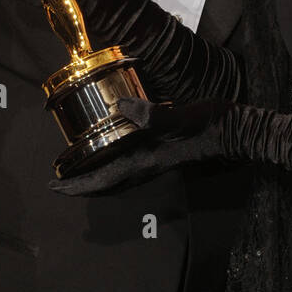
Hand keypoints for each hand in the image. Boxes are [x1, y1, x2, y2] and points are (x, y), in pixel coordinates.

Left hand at [50, 96, 231, 194]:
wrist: (236, 133)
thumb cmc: (209, 126)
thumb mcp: (178, 117)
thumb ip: (149, 114)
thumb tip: (119, 105)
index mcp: (146, 161)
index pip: (103, 180)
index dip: (77, 185)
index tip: (54, 187)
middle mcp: (148, 166)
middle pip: (106, 184)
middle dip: (81, 186)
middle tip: (59, 184)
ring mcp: (156, 161)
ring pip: (117, 178)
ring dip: (96, 179)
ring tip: (79, 174)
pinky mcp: (164, 154)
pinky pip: (130, 167)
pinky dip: (114, 168)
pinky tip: (114, 155)